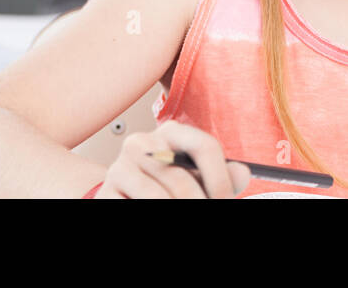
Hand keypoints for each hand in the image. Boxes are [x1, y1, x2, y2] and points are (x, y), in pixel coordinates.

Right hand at [95, 119, 251, 197]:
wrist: (126, 195)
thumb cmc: (167, 185)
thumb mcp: (196, 176)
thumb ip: (222, 175)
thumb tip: (242, 173)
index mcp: (170, 132)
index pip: (204, 146)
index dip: (220, 179)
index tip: (225, 200)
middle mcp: (142, 143)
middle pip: (181, 177)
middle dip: (199, 203)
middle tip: (210, 212)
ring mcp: (119, 166)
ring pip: (158, 196)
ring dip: (176, 209)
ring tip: (188, 215)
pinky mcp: (105, 191)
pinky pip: (133, 206)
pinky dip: (152, 212)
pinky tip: (162, 212)